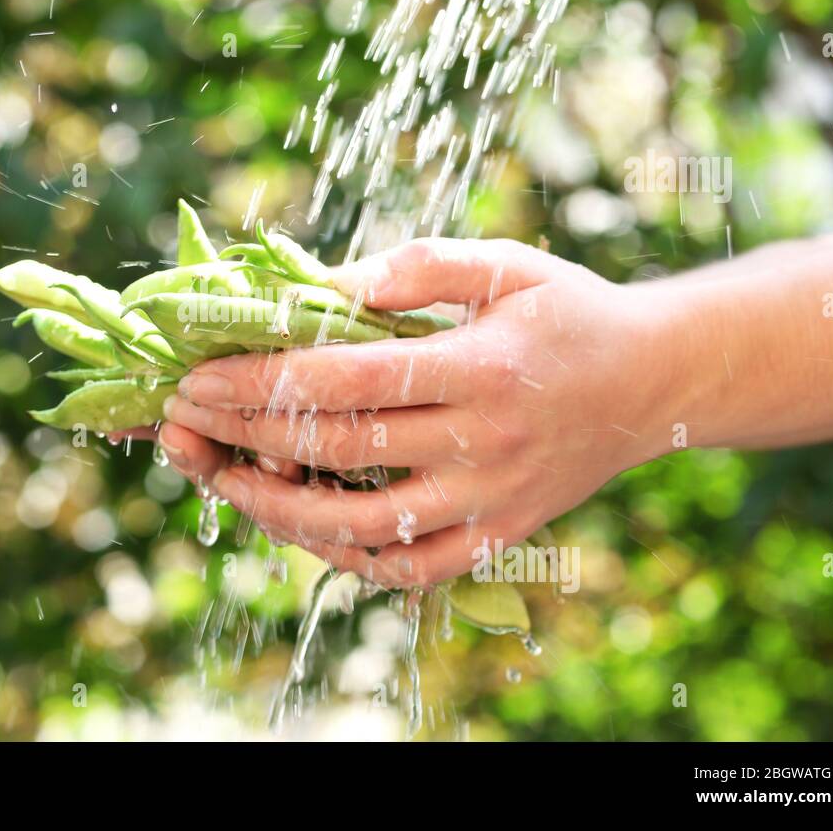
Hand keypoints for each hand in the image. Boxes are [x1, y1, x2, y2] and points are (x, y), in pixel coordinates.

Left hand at [156, 237, 684, 587]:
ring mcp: (491, 502)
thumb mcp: (505, 264)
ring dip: (276, 509)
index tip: (197, 375)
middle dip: (243, 436)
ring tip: (218, 479)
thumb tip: (324, 284)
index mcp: (482, 368)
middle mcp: (485, 443)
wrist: (653, 383)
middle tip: (179, 421)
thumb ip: (418, 268)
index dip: (262, 381)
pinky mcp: (497, 538)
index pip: (348, 381)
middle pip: (339, 451)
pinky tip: (297, 524)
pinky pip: (408, 568)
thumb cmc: (568, 312)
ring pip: (363, 527)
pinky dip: (343, 556)